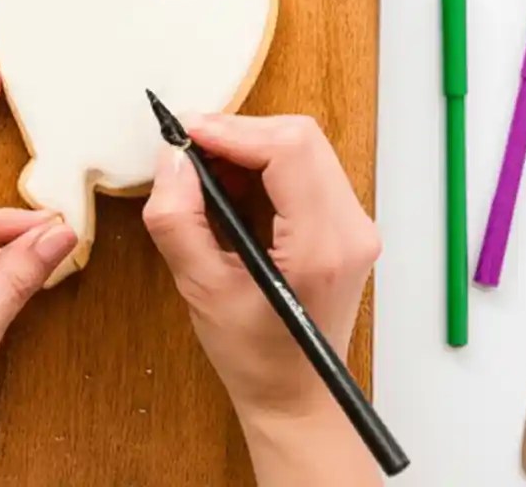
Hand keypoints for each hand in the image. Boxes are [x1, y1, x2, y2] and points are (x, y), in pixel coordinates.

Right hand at [142, 114, 380, 484]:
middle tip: (187, 152)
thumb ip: (179, 221)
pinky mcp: (345, 225)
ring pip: (303, 148)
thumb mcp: (201, 290)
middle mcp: (351, 229)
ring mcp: (354, 225)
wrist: (296, 396)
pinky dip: (263, 165)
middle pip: (300, 138)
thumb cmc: (255, 358)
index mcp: (322, 247)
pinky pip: (305, 169)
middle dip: (238, 134)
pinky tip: (229, 188)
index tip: (185, 134)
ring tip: (203, 174)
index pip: (289, 150)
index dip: (232, 131)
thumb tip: (171, 161)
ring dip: (249, 148)